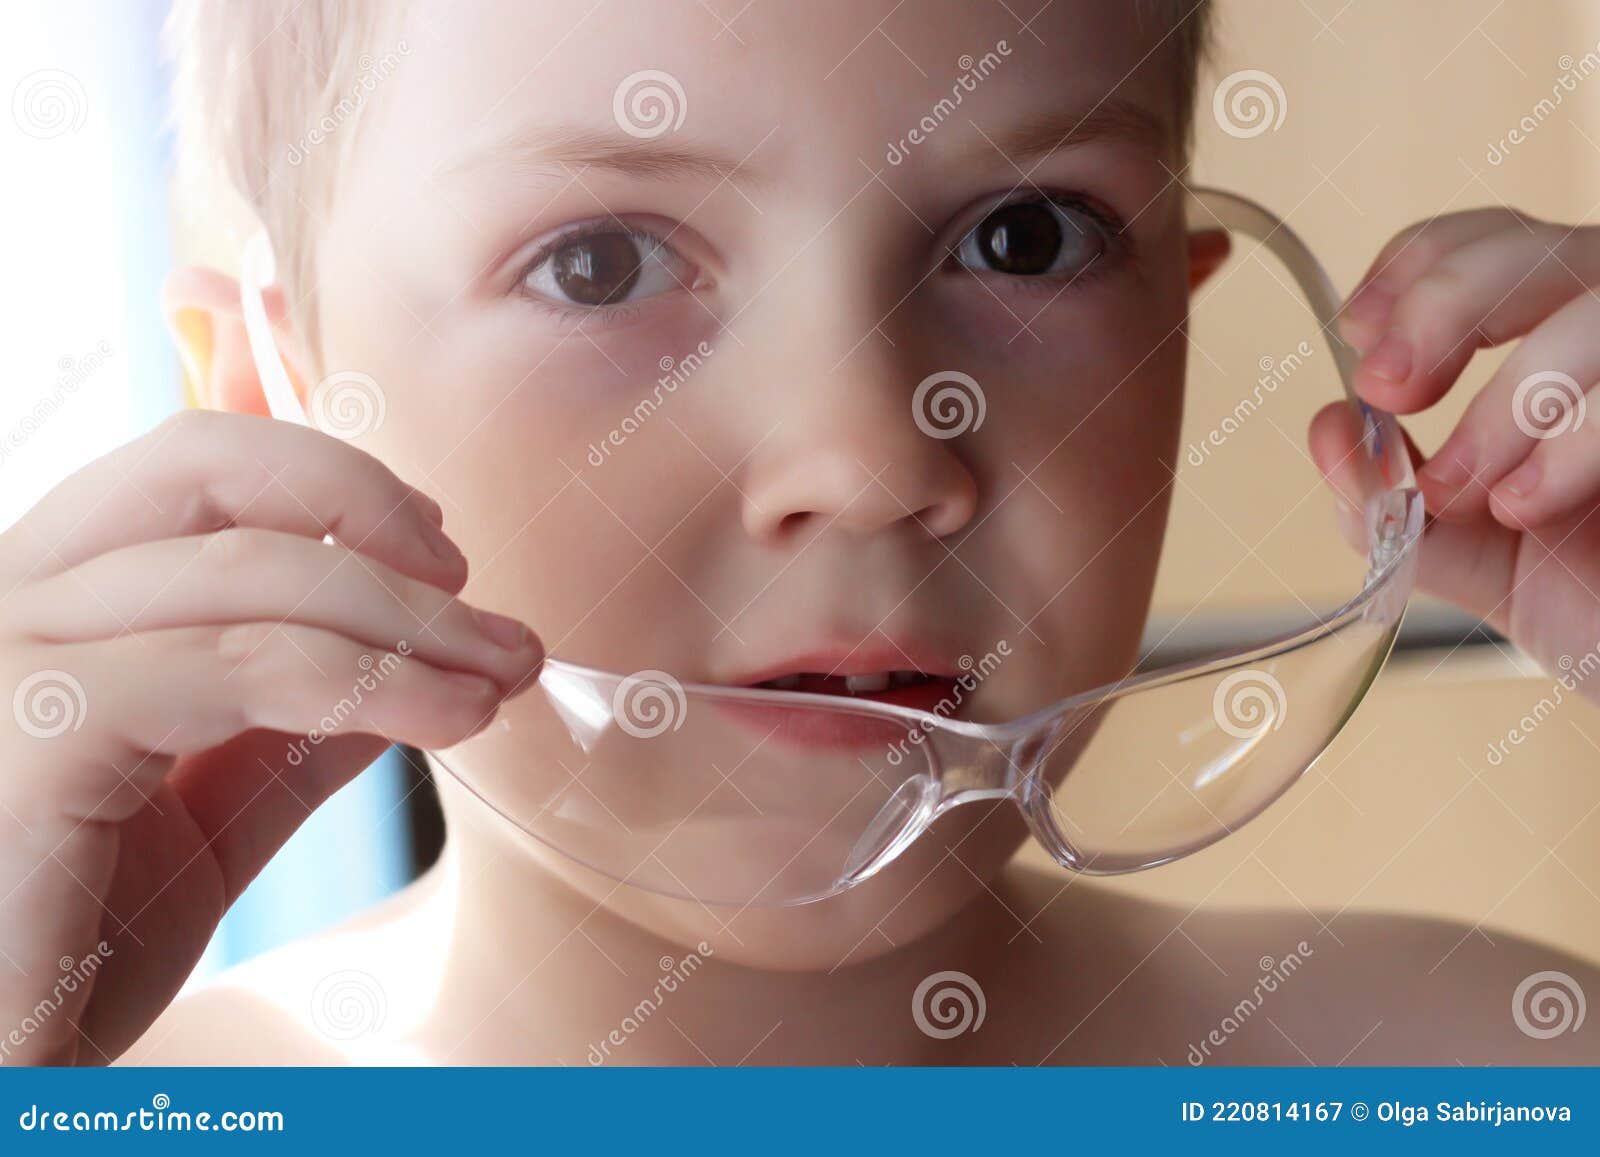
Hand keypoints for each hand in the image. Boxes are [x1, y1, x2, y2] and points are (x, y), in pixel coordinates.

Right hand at [0, 410, 543, 1063]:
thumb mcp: (202, 821)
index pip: (186, 469)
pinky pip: (239, 666)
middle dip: (373, 519)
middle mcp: (6, 603)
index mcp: (43, 606)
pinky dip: (370, 682)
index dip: (328, 482)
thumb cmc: (63, 956)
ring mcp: (9, 660)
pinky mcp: (37, 734)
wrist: (7, 1080)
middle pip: (206, 470)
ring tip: (500, 676)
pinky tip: (450, 719)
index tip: (439, 550)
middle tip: (486, 610)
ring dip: (408, 621)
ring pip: (248, 573)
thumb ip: (284, 732)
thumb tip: (403, 672)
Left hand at [1309, 207, 1599, 693]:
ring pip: (1592, 312)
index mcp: (1561, 342)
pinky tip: (1524, 505)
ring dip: (1503, 406)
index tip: (1360, 331)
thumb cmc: (1587, 600)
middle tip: (1391, 386)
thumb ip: (1384, 496)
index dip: (1419, 265)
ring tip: (1461, 493)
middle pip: (1538, 247)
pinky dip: (1568, 444)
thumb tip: (1328, 426)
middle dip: (1444, 306)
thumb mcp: (1461, 551)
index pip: (1488, 242)